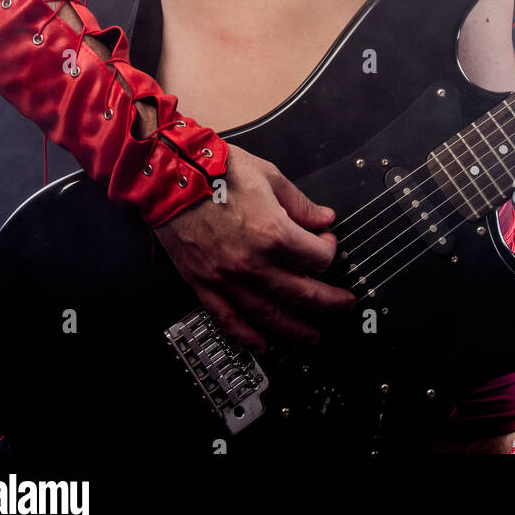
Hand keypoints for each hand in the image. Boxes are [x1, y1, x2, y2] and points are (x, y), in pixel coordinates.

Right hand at [154, 143, 356, 355]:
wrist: (170, 175)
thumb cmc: (216, 170)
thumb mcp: (269, 176)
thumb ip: (300, 203)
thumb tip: (323, 217)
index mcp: (274, 233)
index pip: (317, 257)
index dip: (329, 248)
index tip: (327, 241)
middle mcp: (253, 262)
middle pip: (303, 293)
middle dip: (329, 301)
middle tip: (343, 305)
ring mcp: (227, 277)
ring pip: (270, 315)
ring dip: (296, 329)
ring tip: (313, 337)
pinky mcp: (204, 283)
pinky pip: (228, 319)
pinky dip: (246, 336)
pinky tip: (261, 345)